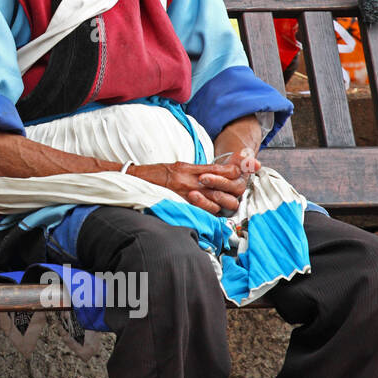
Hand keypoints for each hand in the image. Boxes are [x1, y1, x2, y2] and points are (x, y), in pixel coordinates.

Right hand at [128, 160, 247, 214]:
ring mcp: (185, 193)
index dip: (234, 171)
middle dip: (234, 189)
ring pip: (215, 201)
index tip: (243, 172)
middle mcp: (189, 180)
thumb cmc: (156, 174)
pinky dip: (210, 212)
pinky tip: (213, 211)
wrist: (135, 181)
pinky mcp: (181, 204)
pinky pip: (202, 211)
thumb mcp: (178, 166)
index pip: (220, 169)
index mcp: (189, 168)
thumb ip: (197, 170)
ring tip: (225, 203)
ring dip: (222, 203)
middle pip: (222, 185)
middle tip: (238, 192)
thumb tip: (215, 173)